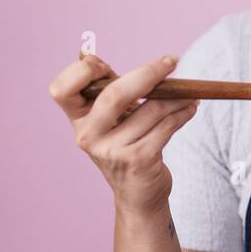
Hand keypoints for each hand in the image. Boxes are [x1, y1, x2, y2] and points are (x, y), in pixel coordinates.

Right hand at [47, 51, 199, 214]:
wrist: (137, 193)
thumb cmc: (125, 144)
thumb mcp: (111, 119)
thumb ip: (110, 89)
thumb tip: (112, 57)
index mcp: (77, 119)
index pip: (60, 89)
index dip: (81, 71)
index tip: (105, 65)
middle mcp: (88, 136)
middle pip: (114, 95)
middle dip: (148, 74)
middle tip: (171, 61)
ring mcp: (112, 151)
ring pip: (152, 109)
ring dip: (178, 96)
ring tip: (189, 92)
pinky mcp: (138, 160)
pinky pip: (167, 126)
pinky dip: (183, 113)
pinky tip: (190, 108)